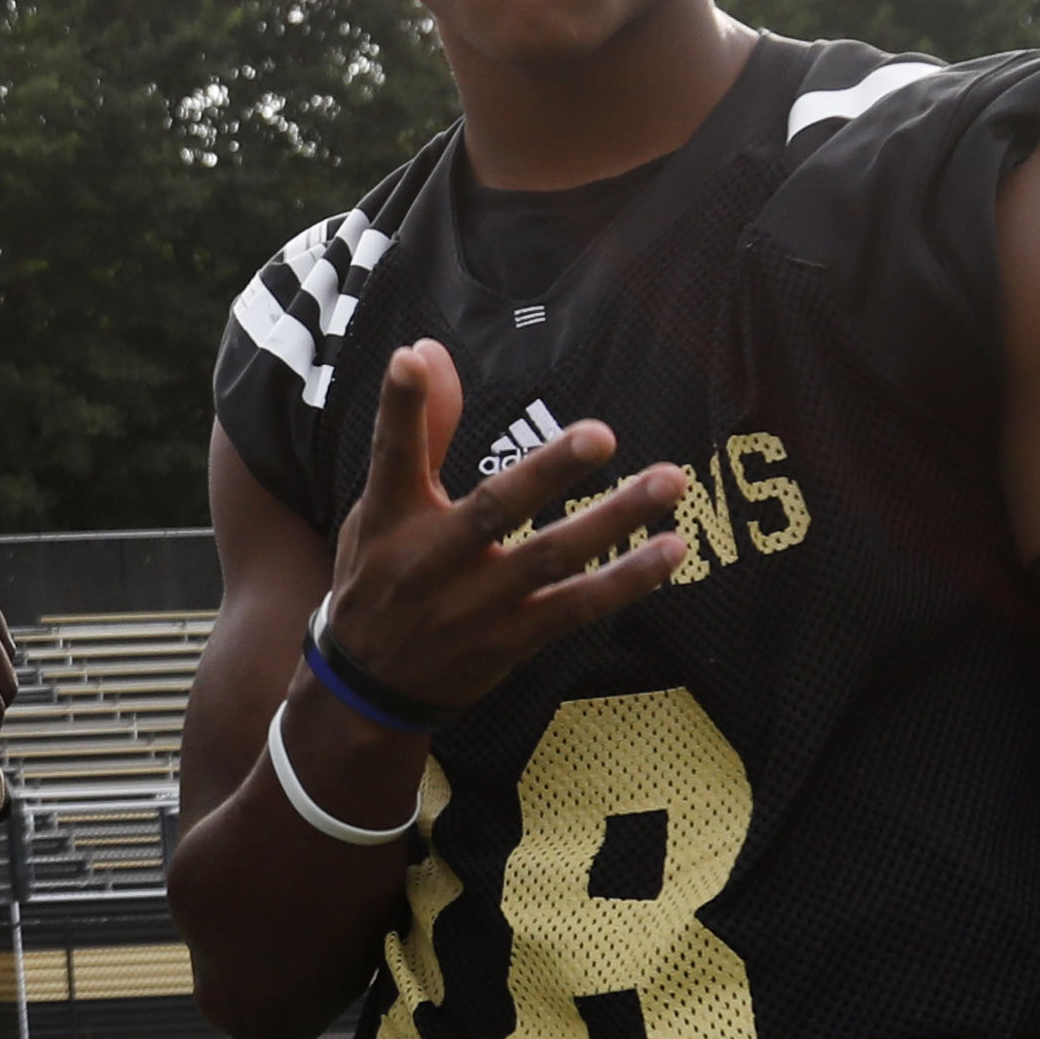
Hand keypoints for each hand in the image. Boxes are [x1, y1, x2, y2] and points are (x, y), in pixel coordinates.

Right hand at [316, 341, 686, 716]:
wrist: (368, 688)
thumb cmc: (381, 577)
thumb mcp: (380, 509)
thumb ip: (418, 432)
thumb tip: (427, 350)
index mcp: (390, 516)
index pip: (393, 454)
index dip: (399, 408)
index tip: (409, 359)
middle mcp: (430, 560)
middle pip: (492, 510)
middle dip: (546, 473)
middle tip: (600, 434)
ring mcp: (474, 605)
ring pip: (550, 558)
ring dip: (613, 521)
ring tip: (669, 481)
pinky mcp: (510, 639)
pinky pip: (576, 607)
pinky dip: (626, 580)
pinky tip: (671, 549)